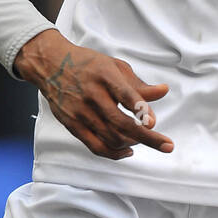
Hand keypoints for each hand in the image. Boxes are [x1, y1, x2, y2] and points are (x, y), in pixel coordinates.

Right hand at [13, 29, 172, 159]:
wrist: (51, 65)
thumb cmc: (88, 65)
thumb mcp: (115, 66)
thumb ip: (139, 84)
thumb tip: (164, 91)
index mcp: (105, 76)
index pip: (125, 95)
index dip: (140, 110)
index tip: (153, 123)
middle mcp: (92, 95)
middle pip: (121, 123)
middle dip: (148, 138)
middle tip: (167, 145)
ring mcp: (81, 112)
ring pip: (111, 138)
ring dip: (133, 143)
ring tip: (143, 139)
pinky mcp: (73, 125)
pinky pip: (96, 146)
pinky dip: (114, 153)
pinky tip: (128, 151)